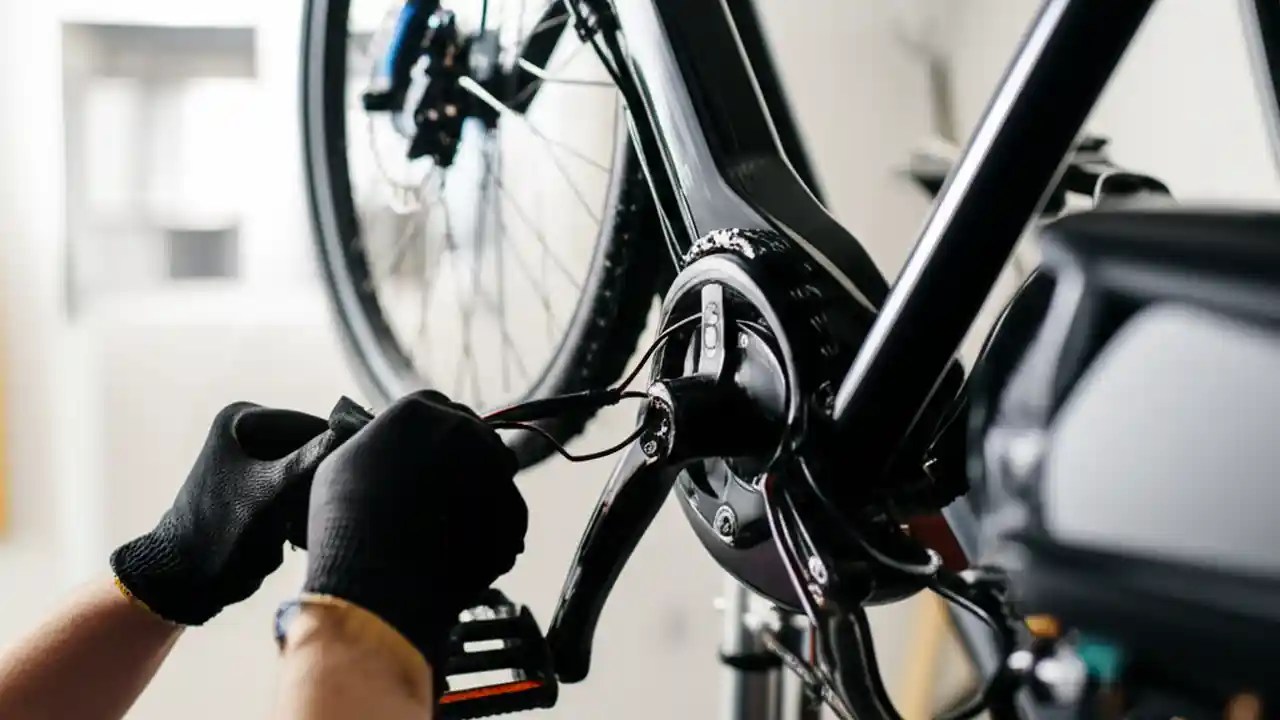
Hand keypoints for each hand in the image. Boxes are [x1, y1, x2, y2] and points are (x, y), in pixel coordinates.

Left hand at [111, 398, 369, 624]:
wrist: (184, 577)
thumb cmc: (221, 530)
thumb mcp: (271, 492)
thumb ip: (310, 459)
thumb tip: (348, 430)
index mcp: (241, 419)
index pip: (308, 424)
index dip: (336, 447)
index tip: (360, 473)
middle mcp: (246, 429)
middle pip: (308, 445)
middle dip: (323, 473)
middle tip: (340, 500)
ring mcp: (250, 454)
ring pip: (305, 466)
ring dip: (314, 491)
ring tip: (317, 516)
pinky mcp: (255, 480)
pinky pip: (294, 482)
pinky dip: (303, 502)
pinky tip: (304, 524)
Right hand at [302, 390, 526, 668]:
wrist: (375, 581)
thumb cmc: (345, 523)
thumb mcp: (343, 464)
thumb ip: (374, 444)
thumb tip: (387, 447)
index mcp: (418, 409)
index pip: (440, 410)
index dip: (436, 436)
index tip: (430, 456)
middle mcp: (462, 429)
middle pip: (476, 437)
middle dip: (465, 461)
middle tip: (443, 495)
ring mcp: (493, 468)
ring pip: (497, 472)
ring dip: (483, 492)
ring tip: (451, 525)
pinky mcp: (512, 508)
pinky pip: (510, 512)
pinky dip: (495, 528)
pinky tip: (466, 547)